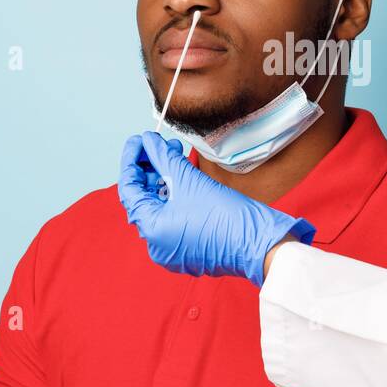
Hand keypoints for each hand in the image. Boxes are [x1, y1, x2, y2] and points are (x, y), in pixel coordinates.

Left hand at [117, 131, 315, 286]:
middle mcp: (157, 244)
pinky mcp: (189, 247)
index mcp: (152, 230)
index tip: (139, 139)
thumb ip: (164, 159)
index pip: (129, 190)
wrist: (258, 243)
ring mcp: (173, 248)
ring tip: (177, 153)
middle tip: (162, 144)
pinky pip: (174, 216)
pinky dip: (176, 195)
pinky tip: (184, 174)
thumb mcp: (190, 181)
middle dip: (152, 167)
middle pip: (144, 198)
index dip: (132, 160)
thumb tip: (149, 142)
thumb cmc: (225, 216)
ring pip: (160, 206)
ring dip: (165, 179)